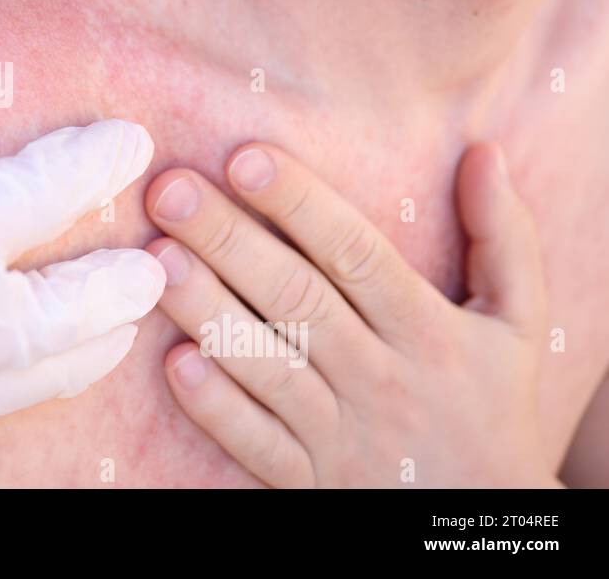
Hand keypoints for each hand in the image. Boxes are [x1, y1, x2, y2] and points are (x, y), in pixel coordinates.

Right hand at [0, 0, 163, 485]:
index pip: (42, 197)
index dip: (95, 163)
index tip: (131, 138)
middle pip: (68, 316)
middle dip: (123, 283)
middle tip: (160, 256)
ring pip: (30, 380)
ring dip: (86, 348)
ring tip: (119, 324)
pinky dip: (20, 387)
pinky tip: (19, 368)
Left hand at [142, 142, 559, 487]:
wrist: (482, 525)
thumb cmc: (493, 404)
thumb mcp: (519, 323)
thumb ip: (503, 238)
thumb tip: (485, 151)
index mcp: (427, 331)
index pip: (355, 253)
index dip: (300, 203)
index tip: (245, 156)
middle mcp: (381, 379)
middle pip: (297, 298)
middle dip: (229, 239)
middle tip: (170, 191)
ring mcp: (341, 435)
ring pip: (267, 367)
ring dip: (209, 311)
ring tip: (158, 259)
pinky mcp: (308, 481)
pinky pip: (256, 444)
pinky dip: (217, 407)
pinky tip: (175, 361)